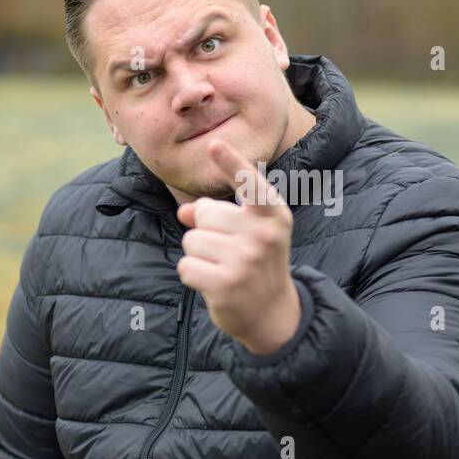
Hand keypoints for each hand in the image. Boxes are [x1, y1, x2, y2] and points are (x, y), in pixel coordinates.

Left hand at [176, 139, 300, 353]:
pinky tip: (215, 284)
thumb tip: (184, 213)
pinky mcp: (226, 284)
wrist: (273, 313)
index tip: (214, 144)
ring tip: (224, 268)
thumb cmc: (256, 263)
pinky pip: (186, 266)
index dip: (230, 163)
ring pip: (192, 241)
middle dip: (206, 231)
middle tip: (230, 252)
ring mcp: (245, 260)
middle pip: (205, 214)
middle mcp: (263, 234)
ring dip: (199, 255)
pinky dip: (193, 275)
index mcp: (273, 215)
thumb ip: (216, 215)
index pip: (249, 183)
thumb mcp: (247, 232)